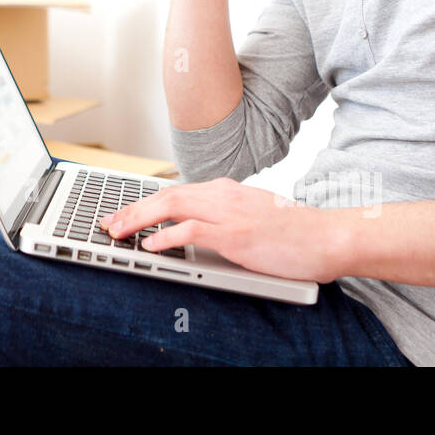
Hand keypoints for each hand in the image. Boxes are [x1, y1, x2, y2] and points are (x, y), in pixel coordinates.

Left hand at [99, 177, 342, 282]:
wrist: (325, 236)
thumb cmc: (291, 232)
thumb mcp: (250, 214)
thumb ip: (223, 215)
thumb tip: (194, 225)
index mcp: (224, 189)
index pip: (174, 191)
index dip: (143, 202)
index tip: (122, 214)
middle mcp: (222, 194)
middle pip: (166, 196)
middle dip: (133, 209)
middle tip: (109, 223)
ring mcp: (229, 212)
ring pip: (172, 207)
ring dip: (140, 220)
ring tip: (119, 232)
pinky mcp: (236, 233)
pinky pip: (192, 230)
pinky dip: (166, 236)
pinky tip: (150, 244)